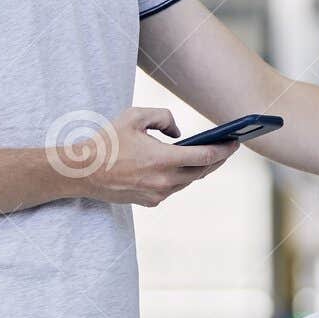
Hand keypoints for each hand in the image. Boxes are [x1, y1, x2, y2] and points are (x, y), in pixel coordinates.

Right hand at [70, 107, 237, 206]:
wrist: (83, 172)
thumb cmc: (108, 140)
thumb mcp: (135, 116)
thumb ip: (163, 117)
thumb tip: (180, 134)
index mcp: (163, 159)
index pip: (205, 156)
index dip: (224, 149)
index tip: (236, 141)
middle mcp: (164, 181)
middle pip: (202, 171)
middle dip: (218, 159)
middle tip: (230, 147)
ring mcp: (158, 194)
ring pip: (188, 180)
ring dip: (200, 168)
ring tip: (212, 155)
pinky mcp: (150, 201)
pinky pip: (173, 187)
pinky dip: (181, 176)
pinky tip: (185, 166)